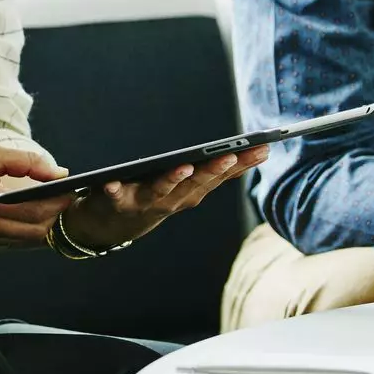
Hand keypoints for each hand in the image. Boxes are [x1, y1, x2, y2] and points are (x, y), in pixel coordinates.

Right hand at [0, 143, 74, 247]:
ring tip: (56, 205)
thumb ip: (25, 162)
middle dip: (57, 214)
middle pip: (36, 229)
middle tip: (69, 197)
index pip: (36, 207)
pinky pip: (14, 241)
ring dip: (46, 225)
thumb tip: (59, 173)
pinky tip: (36, 215)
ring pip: (28, 240)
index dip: (60, 200)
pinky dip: (29, 230)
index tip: (75, 188)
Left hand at [60, 145, 270, 252]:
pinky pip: (116, 196)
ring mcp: (147, 203)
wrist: (112, 225)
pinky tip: (110, 182)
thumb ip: (212, 170)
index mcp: (192, 193)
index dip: (243, 164)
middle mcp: (173, 200)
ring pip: (163, 191)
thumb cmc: (154, 196)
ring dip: (174, 180)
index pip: (222, 176)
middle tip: (230, 155)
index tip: (262, 149)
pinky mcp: (119, 202)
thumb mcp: (187, 185)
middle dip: (214, 170)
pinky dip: (114, 190)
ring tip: (185, 166)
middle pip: (197, 184)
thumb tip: (253, 151)